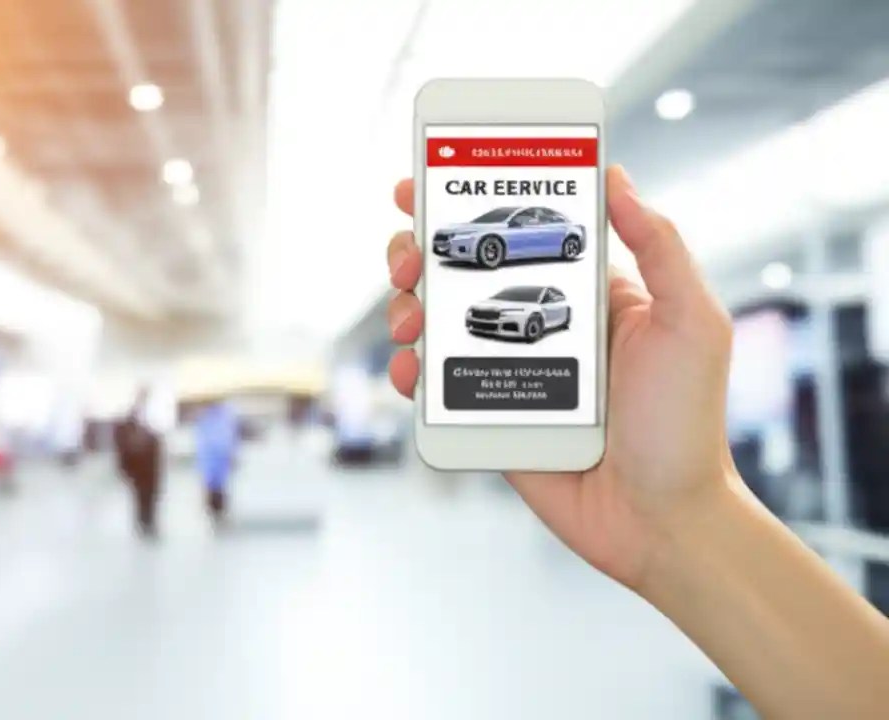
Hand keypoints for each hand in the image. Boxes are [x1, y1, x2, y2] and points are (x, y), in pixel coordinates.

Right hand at [386, 166, 740, 592]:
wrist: (659, 519)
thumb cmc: (686, 423)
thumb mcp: (690, 322)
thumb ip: (660, 245)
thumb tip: (617, 179)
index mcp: (584, 292)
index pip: (521, 231)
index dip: (471, 202)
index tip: (429, 182)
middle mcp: (540, 325)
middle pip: (462, 271)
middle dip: (419, 253)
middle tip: (407, 259)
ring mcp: (509, 370)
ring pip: (438, 323)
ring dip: (405, 308)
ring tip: (407, 319)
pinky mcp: (487, 416)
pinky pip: (435, 386)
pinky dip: (410, 371)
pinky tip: (411, 369)